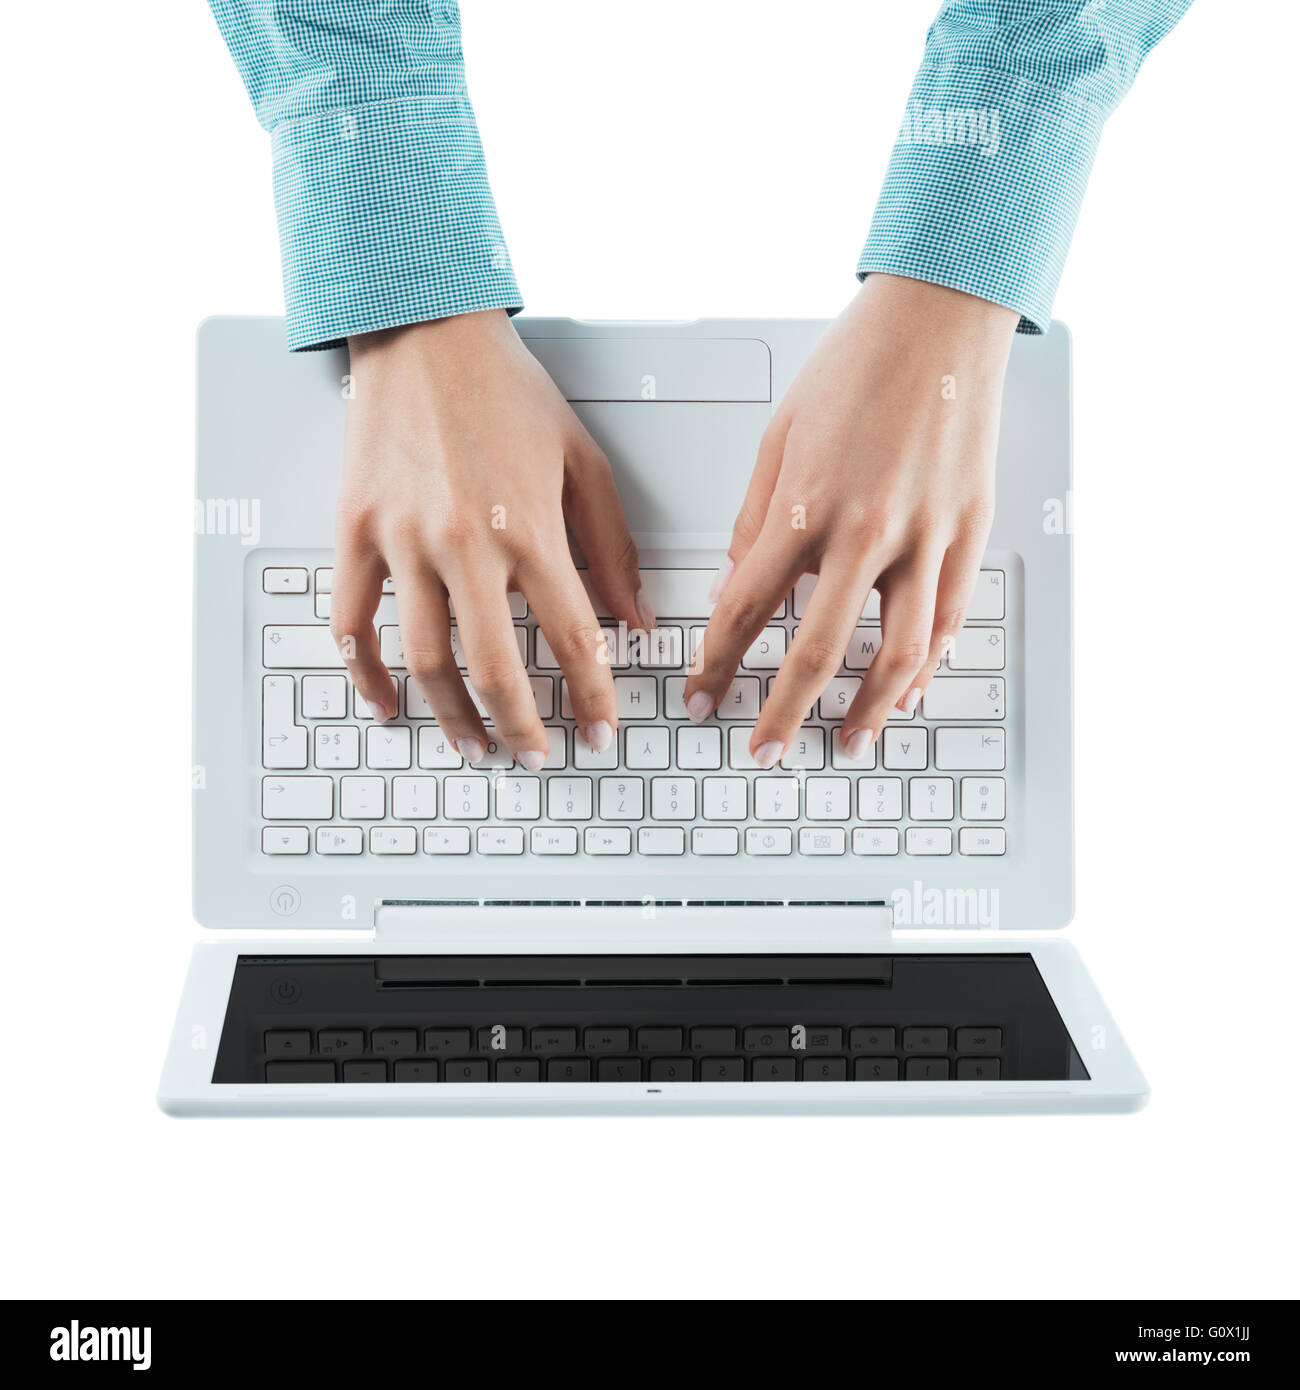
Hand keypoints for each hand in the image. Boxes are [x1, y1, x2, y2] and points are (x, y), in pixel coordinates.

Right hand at [333, 310, 651, 768]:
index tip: (600, 731)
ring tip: (474, 746)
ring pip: (424, 660)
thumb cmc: (506, 391)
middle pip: (493, 670)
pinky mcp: (355, 532)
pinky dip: (367, 675)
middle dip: (520, 729)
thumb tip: (634, 616)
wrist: (425, 331)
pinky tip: (389, 705)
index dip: (592, 696)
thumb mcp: (582, 461)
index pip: (571, 639)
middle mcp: (465, 544)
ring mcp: (403, 541)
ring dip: (451, 718)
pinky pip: (352, 624)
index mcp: (530, 528)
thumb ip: (612, 547)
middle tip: (535, 757)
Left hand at [684, 274, 1018, 764]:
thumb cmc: (853, 368)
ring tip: (845, 742)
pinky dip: (926, 665)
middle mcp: (866, 529)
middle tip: (763, 750)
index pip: (746, 611)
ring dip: (865, 710)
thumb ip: (755, 522)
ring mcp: (926, 535)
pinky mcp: (969, 531)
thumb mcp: (777, 438)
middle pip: (817, 651)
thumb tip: (737, 586)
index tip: (702, 697)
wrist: (938, 318)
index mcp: (804, 505)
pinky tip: (906, 693)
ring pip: (897, 653)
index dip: (717, 664)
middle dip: (783, 713)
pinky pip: (949, 619)